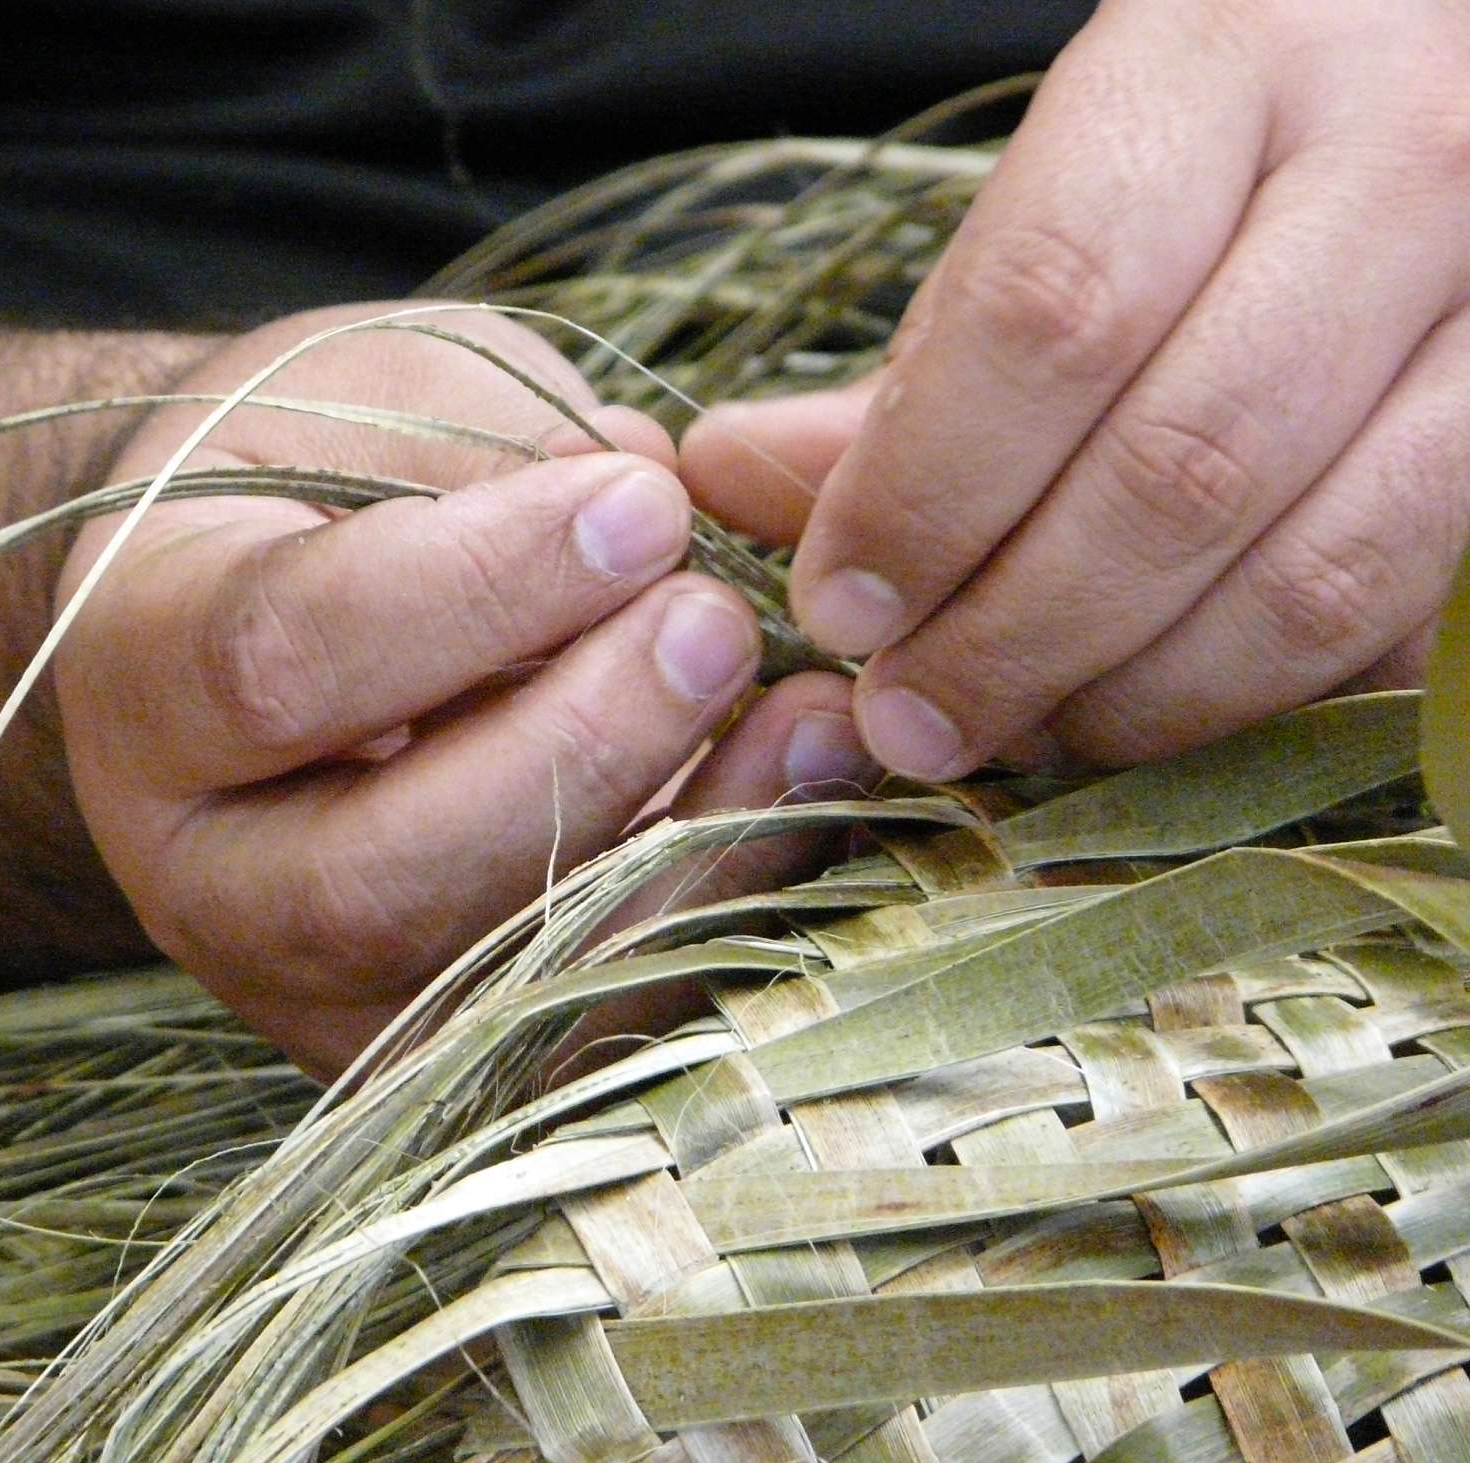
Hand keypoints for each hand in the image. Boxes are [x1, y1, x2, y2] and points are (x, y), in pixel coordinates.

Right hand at [54, 305, 873, 1076]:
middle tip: (714, 624)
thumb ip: (482, 442)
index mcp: (140, 677)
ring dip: (676, 855)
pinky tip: (800, 798)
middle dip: (574, 754)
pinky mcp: (430, 1046)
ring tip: (808, 717)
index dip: (472, 592)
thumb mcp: (365, 397)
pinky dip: (708, 919)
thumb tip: (644, 514)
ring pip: (489, 991)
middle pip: (371, 880)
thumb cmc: (312, 481)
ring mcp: (306, 992)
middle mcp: (198, 874)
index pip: (280, 662)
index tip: (640, 504)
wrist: (261, 622)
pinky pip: (579, 1030)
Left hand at [682, 0, 1469, 778]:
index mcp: (1221, 63)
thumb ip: (908, 367)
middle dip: (1015, 633)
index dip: (926, 493)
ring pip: (1315, 567)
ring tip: (1013, 733)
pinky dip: (1254, 700)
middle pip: (1182, 463)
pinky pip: (1397, 618)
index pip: (1053, 309)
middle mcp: (1402, 164)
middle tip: (905, 718)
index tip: (840, 608)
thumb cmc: (1200, 162)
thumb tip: (725, 479)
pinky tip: (1140, 712)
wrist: (1442, 82)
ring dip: (1135, 696)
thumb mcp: (1048, 210)